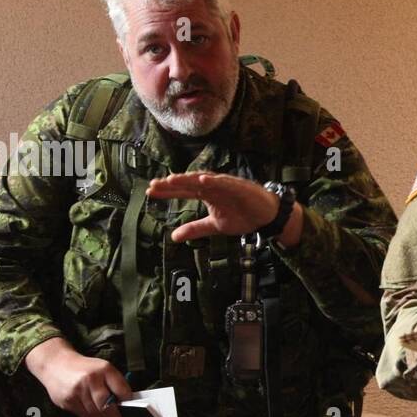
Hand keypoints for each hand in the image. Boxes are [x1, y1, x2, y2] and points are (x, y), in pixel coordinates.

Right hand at [25, 338, 133, 416]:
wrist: (56, 364)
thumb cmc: (85, 368)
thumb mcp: (105, 368)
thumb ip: (116, 383)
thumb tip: (127, 400)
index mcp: (102, 370)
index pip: (119, 389)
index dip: (125, 401)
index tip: (131, 410)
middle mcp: (88, 380)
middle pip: (105, 405)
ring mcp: (75, 392)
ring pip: (94, 413)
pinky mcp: (66, 401)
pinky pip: (83, 416)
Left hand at [144, 172, 278, 241]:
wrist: (266, 216)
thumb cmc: (242, 216)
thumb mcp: (214, 226)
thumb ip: (195, 229)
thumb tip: (173, 237)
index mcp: (206, 194)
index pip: (183, 190)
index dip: (167, 191)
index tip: (150, 191)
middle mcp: (213, 186)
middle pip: (189, 183)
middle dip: (172, 184)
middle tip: (154, 185)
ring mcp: (225, 185)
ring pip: (203, 180)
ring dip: (188, 179)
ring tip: (172, 179)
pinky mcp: (239, 187)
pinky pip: (225, 183)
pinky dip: (215, 181)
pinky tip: (203, 180)